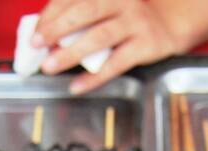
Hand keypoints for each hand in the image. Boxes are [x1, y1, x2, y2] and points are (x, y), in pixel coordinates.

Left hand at [33, 0, 184, 94]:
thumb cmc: (130, 18)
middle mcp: (122, 2)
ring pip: (99, 37)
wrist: (172, 23)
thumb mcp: (108, 8)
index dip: (51, 14)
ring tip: (50, 66)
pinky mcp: (145, 46)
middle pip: (85, 12)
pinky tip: (77, 86)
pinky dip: (94, 77)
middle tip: (36, 44)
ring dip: (72, 53)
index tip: (35, 32)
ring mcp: (135, 23)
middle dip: (57, 28)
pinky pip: (116, 64)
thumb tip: (49, 38)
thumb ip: (83, 18)